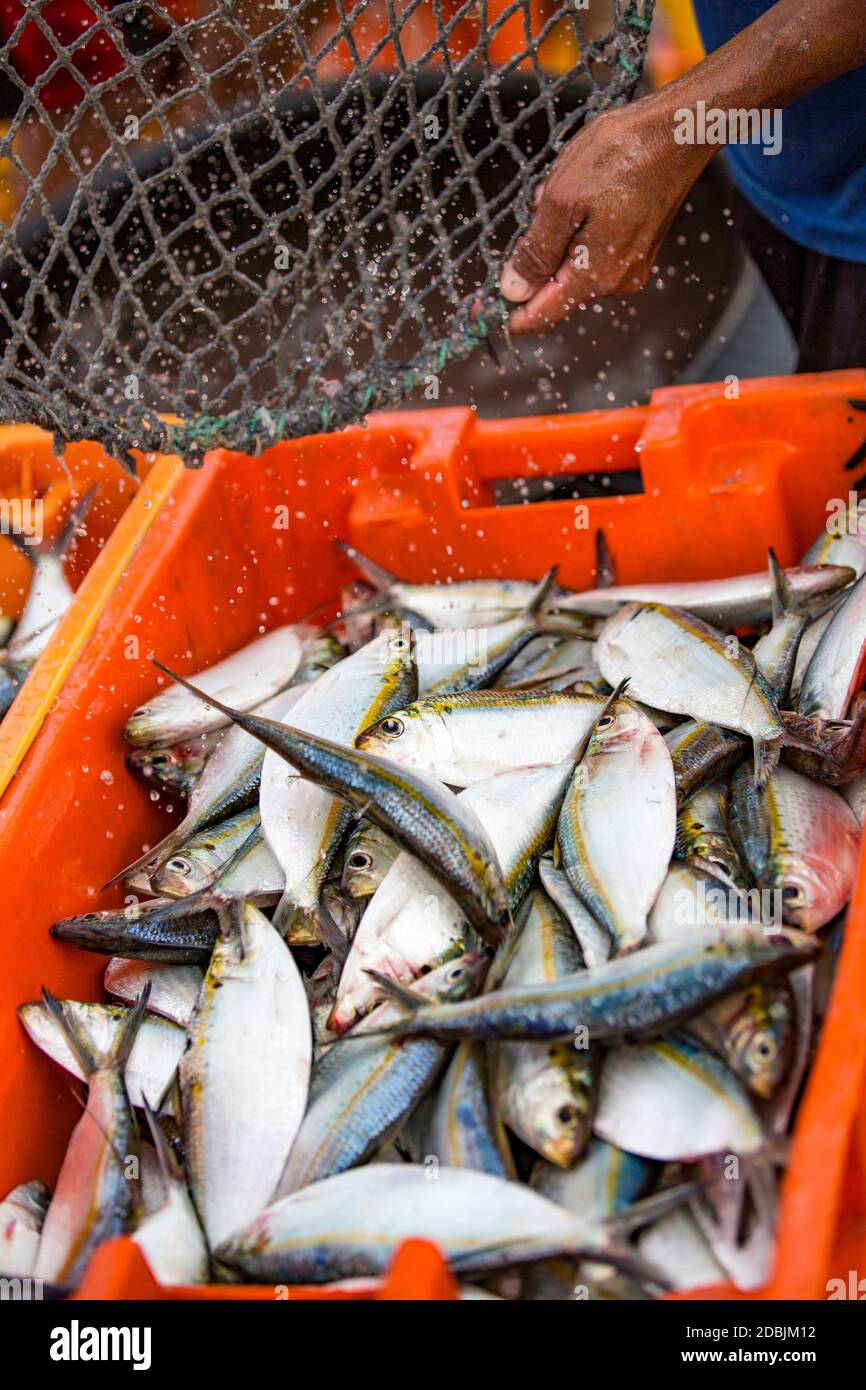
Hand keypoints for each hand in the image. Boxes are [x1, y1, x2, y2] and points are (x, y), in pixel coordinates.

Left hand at [500, 96, 711, 334]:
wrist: (679, 129)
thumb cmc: (620, 156)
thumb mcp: (562, 200)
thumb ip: (536, 251)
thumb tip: (514, 291)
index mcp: (595, 276)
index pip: (542, 315)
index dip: (509, 315)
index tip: (483, 307)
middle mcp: (617, 281)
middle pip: (557, 292)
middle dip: (536, 260)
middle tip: (538, 206)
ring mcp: (632, 266)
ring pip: (574, 268)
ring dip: (557, 239)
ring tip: (567, 190)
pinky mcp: (639, 248)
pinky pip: (594, 252)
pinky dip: (577, 230)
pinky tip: (585, 192)